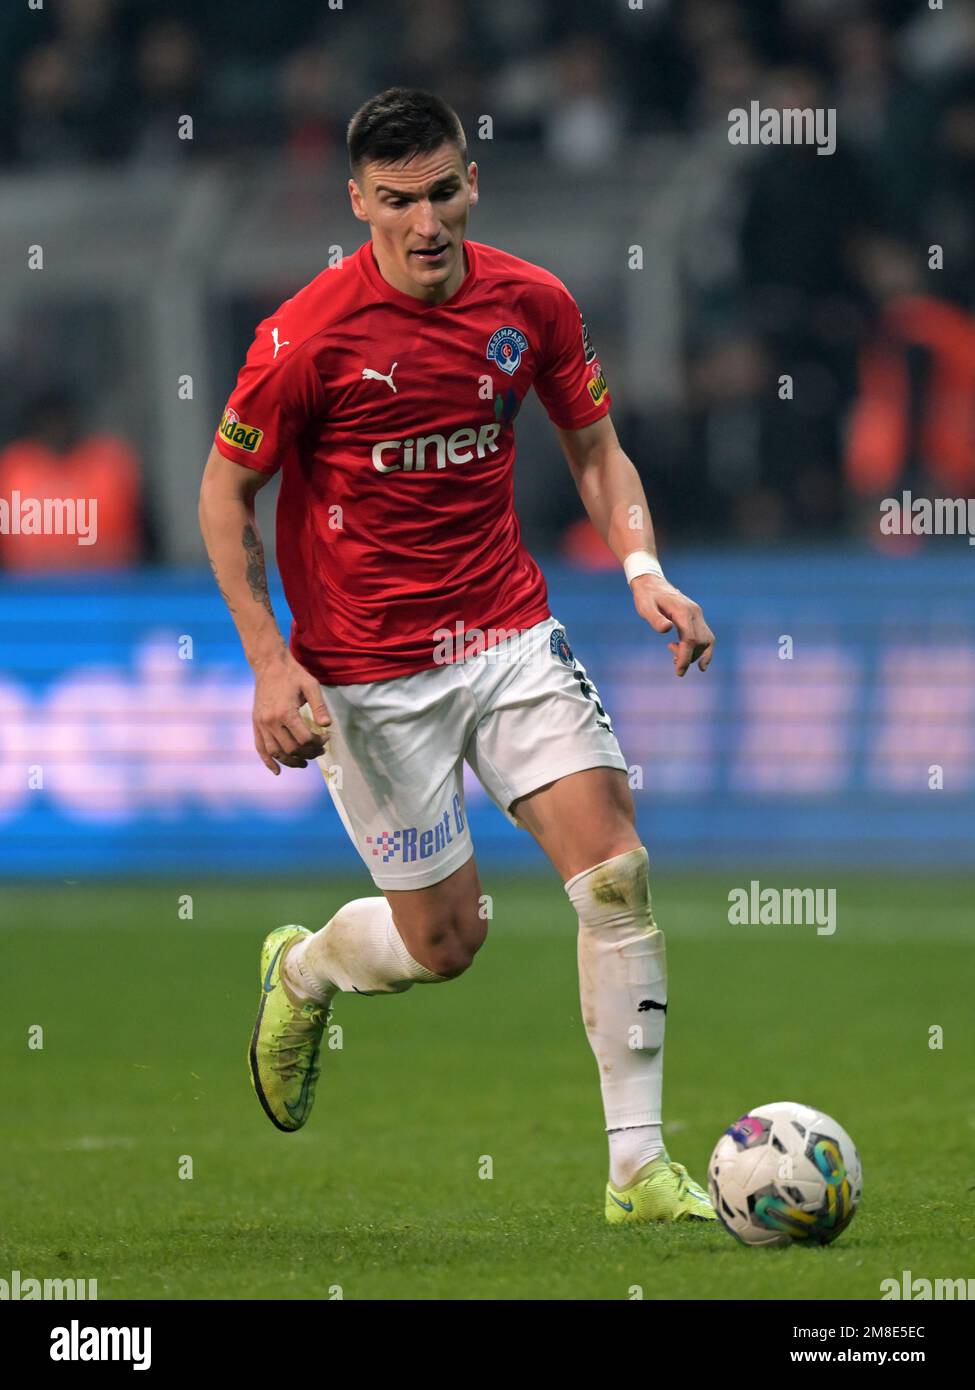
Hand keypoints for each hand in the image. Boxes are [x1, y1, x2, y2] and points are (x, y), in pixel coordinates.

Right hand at [251, 647, 330, 772]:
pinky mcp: (256, 724)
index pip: (304, 738)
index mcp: (286, 712)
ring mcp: (261, 724)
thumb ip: (319, 706)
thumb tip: (327, 726)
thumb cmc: (293, 674)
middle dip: (308, 753)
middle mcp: (271, 721)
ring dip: (291, 761)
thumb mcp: (311, 686)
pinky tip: (277, 771)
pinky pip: (260, 748)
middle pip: (291, 748)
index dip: (318, 742)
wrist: (269, 664)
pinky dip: (268, 761)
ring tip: (304, 763)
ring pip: (276, 752)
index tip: (326, 738)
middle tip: (319, 749)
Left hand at [631, 575, 714, 675]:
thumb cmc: (646, 597)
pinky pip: (704, 636)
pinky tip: (681, 651)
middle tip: (674, 666)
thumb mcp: (645, 607)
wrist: (652, 583)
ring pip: (706, 640)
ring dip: (695, 654)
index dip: (686, 657)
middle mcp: (694, 612)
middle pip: (701, 642)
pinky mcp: (696, 617)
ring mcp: (697, 614)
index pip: (690, 639)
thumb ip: (655, 619)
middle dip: (690, 658)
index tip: (679, 671)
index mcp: (682, 611)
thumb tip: (666, 630)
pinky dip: (698, 648)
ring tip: (673, 656)